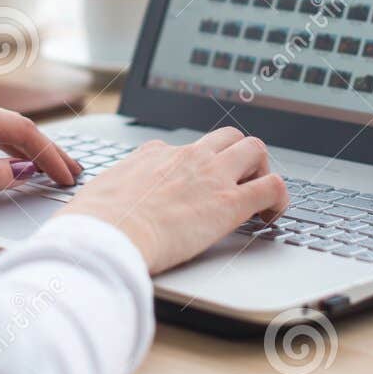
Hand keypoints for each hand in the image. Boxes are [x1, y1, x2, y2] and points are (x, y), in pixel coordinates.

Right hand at [58, 127, 288, 274]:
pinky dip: (280, 198)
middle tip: (236, 185)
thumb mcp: (95, 198)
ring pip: (255, 148)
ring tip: (258, 196)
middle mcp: (185, 158)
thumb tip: (92, 211)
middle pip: (226, 138)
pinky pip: (272, 186)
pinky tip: (272, 216)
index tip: (193, 187)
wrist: (106, 235)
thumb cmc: (93, 225)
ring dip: (262, 169)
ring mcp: (210, 176)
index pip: (181, 149)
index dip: (193, 168)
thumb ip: (106, 197)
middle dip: (237, 157)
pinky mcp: (229, 202)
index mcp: (151, 156)